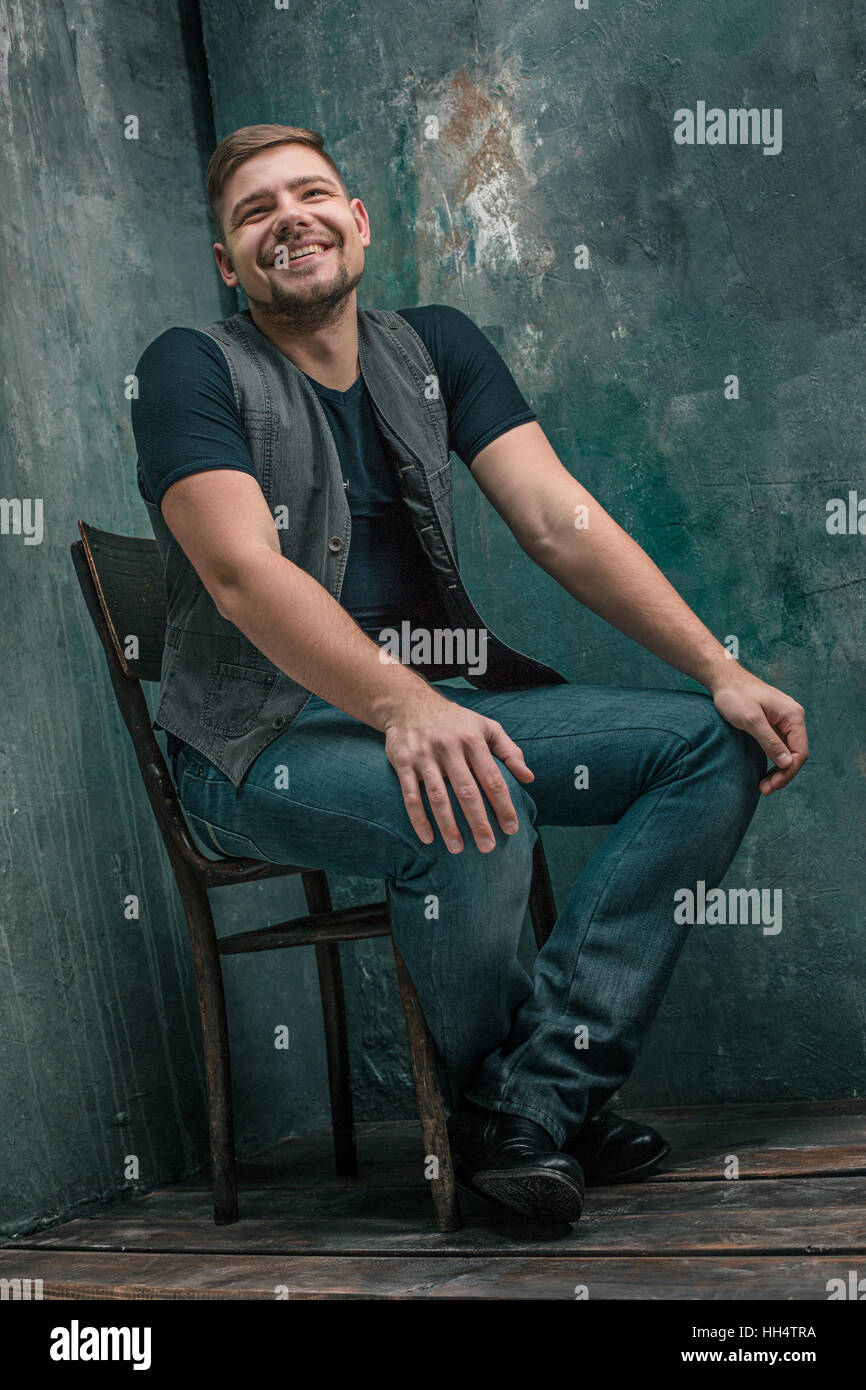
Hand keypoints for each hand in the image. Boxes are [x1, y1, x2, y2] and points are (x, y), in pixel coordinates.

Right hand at [383, 690, 534, 851]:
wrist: (409, 703)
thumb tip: (529, 778)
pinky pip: (411, 795)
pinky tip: (427, 838)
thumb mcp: (486, 727)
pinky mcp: (403, 762)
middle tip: (487, 847)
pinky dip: (418, 818)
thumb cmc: (455, 720)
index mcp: (473, 740)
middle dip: (478, 822)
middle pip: (466, 792)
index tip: (511, 829)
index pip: (493, 778)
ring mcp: (425, 756)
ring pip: (438, 796)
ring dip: (448, 825)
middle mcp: (449, 748)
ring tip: (458, 849)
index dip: (503, 806)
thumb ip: (509, 751)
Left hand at [708, 664, 807, 795]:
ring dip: (779, 770)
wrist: (724, 679)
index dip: (788, 772)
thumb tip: (787, 764)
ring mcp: (784, 721)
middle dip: (783, 774)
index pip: (800, 752)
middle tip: (765, 790)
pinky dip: (773, 760)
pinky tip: (764, 772)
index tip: (771, 786)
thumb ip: (770, 742)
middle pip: (796, 754)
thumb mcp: (751, 720)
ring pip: (788, 752)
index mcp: (793, 716)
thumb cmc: (735, 696)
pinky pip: (779, 746)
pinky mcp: (774, 723)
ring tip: (764, 786)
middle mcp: (793, 718)